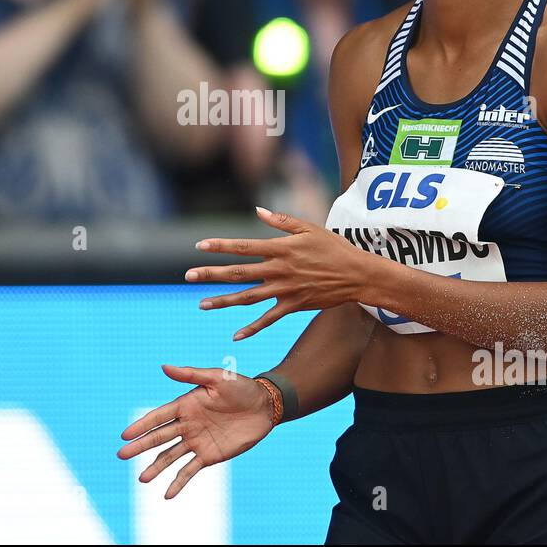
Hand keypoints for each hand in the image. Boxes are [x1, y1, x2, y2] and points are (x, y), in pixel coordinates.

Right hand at [118, 364, 274, 498]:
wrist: (265, 406)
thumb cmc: (241, 387)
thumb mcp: (217, 378)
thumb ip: (190, 375)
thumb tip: (163, 367)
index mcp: (186, 405)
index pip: (159, 417)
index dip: (142, 426)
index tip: (125, 435)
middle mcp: (187, 424)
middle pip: (159, 438)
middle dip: (140, 446)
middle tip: (121, 455)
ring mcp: (197, 442)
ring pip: (170, 456)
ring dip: (155, 467)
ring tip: (141, 479)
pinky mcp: (209, 456)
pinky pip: (190, 470)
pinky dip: (178, 483)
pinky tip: (166, 495)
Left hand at [186, 206, 368, 338]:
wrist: (357, 274)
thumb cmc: (334, 247)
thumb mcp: (309, 228)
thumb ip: (281, 221)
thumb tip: (257, 211)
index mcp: (281, 249)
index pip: (244, 247)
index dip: (221, 246)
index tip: (199, 246)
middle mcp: (279, 270)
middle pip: (239, 273)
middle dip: (211, 274)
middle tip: (188, 275)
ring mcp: (285, 290)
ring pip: (248, 298)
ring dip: (223, 301)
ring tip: (201, 304)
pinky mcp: (294, 306)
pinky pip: (269, 319)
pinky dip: (252, 329)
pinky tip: (235, 336)